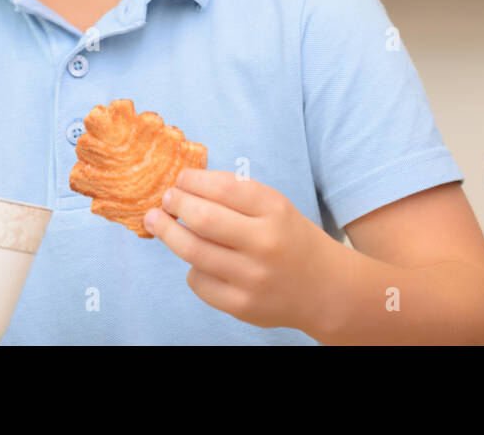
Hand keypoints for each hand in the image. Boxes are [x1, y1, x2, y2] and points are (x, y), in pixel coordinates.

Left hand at [143, 169, 341, 334]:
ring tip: (157, 222)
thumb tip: (186, 186)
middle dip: (175, 204)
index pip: (223, 187)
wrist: (326, 289)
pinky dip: (192, 267)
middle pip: (203, 219)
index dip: (193, 180)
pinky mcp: (241, 305)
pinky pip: (199, 282)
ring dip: (168, 233)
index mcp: (275, 211)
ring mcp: (252, 278)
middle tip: (164, 200)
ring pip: (193, 252)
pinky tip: (197, 259)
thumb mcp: (276, 208)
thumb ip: (237, 196)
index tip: (180, 179)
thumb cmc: (292, 240)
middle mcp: (265, 243)